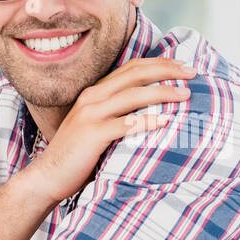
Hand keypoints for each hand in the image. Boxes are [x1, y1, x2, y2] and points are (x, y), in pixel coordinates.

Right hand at [25, 56, 195, 205]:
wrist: (48, 176)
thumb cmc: (79, 155)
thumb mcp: (98, 126)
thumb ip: (118, 115)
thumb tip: (154, 112)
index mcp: (95, 92)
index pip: (131, 68)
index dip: (158, 63)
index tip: (183, 66)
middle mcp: (93, 97)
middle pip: (135, 74)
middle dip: (166, 70)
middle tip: (192, 72)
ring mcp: (91, 114)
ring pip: (132, 95)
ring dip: (162, 92)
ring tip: (185, 95)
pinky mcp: (92, 134)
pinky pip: (124, 124)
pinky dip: (147, 120)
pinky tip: (166, 121)